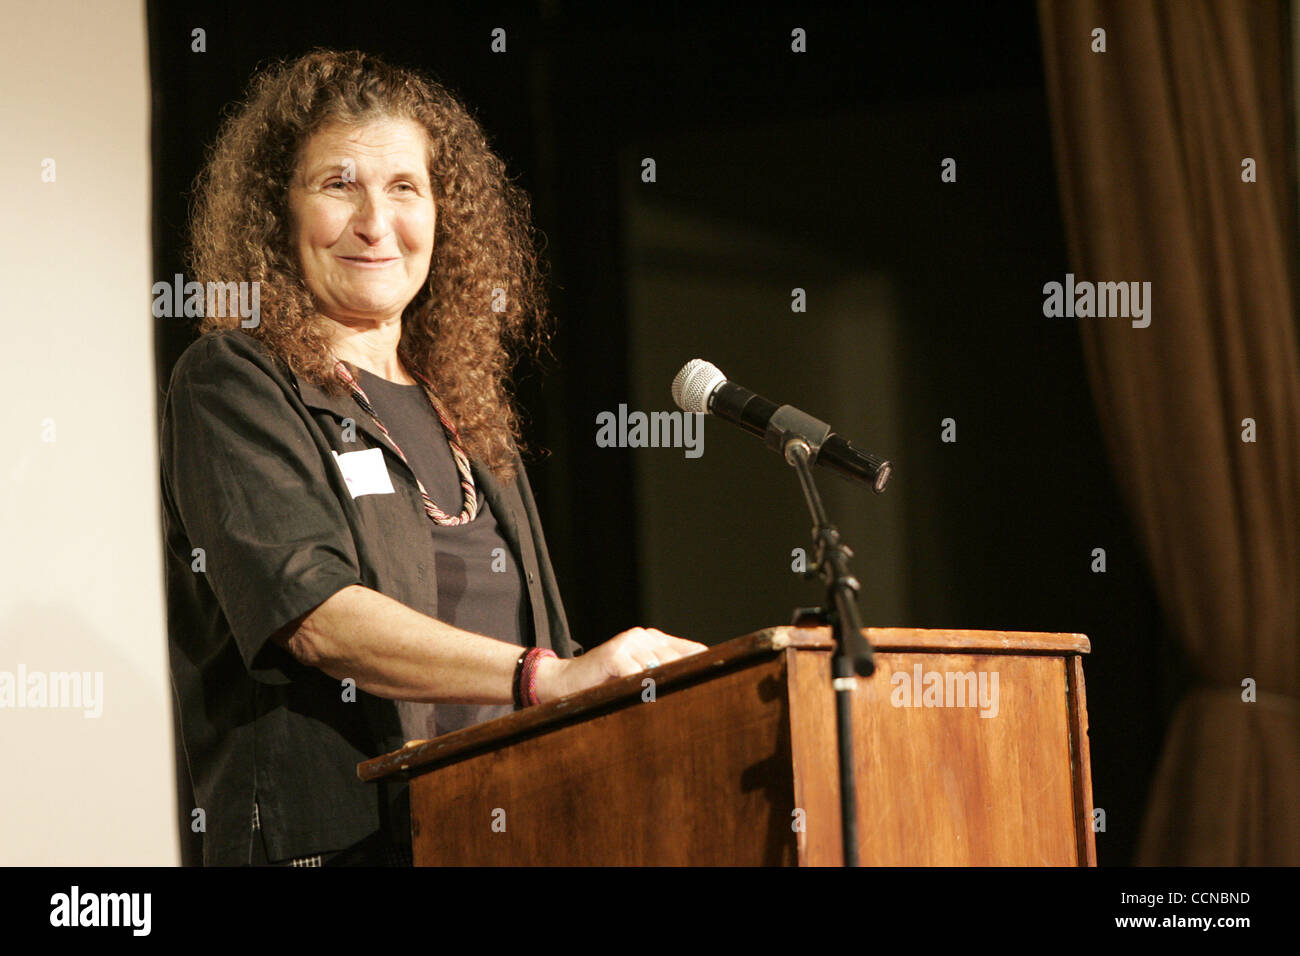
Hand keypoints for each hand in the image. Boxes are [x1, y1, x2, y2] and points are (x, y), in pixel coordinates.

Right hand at [534, 627, 706, 703]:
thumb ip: (663, 680)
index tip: (725, 686)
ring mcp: (629, 642)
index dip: (706, 668)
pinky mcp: (614, 653)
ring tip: (678, 710)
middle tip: (704, 709)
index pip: (691, 651)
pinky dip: (644, 691)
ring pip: (661, 668)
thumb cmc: (603, 686)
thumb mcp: (636, 680)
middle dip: (689, 683)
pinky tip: (648, 704)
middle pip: (679, 661)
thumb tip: (701, 694)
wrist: (561, 684)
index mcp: (654, 640)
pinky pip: (638, 674)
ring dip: (668, 689)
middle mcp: (644, 636)